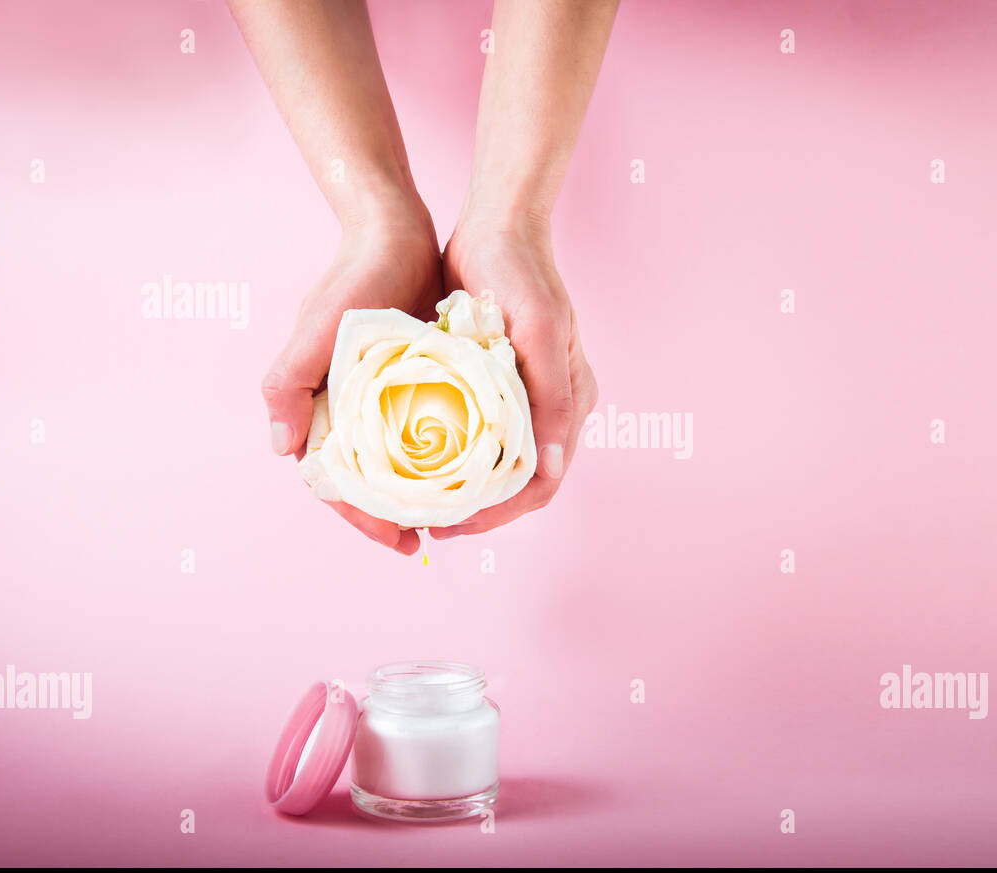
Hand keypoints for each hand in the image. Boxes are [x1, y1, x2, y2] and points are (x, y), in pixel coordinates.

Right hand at [262, 205, 444, 554]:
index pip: (336, 484)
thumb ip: (288, 382)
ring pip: (397, 465)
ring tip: (453, 519)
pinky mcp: (412, 383)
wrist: (393, 233)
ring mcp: (380, 400)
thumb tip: (284, 450)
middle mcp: (347, 409)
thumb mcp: (316, 326)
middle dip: (395, 517)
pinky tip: (468, 474)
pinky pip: (425, 433)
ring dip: (419, 495)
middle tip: (434, 539)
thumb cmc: (352, 278)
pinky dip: (441, 458)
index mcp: (318, 407)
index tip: (405, 542)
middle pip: (368, 483)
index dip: (365, 519)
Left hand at [431, 215, 597, 538]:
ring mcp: (530, 396)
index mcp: (571, 401)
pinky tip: (425, 463)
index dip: (502, 512)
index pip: (542, 481)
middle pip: (522, 482)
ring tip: (424, 504)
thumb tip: (549, 469)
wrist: (499, 225)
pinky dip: (459, 457)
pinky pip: (485, 435)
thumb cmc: (519, 272)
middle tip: (432, 524)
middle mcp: (555, 406)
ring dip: (468, 489)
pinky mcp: (501, 383)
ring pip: (501, 464)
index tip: (455, 523)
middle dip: (481, 510)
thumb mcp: (537, 332)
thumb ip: (551, 399)